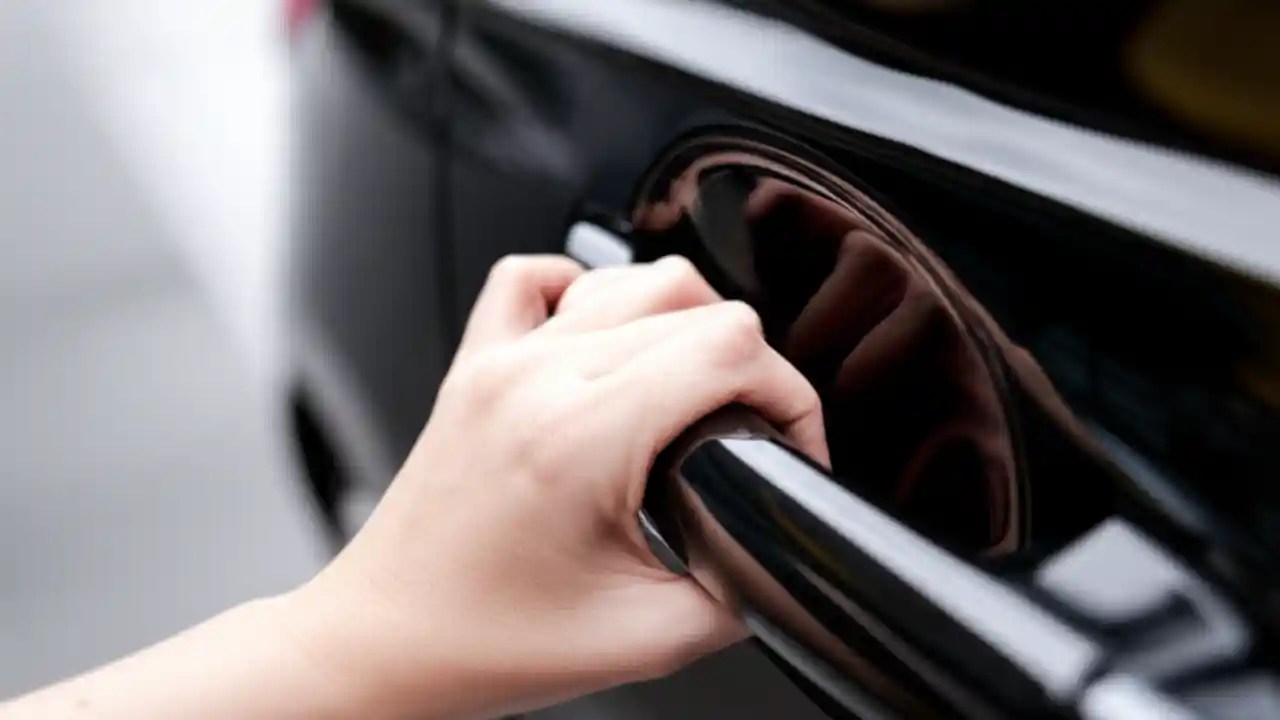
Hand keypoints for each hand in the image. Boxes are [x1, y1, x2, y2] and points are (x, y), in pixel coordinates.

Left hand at [285, 255, 828, 717]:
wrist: (386, 639)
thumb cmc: (485, 642)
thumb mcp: (646, 639)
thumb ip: (738, 592)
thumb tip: (779, 553)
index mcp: (583, 436)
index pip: (730, 347)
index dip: (790, 394)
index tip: (790, 443)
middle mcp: (540, 378)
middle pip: (694, 302)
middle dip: (750, 367)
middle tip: (748, 432)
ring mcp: (502, 361)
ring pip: (631, 276)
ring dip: (684, 322)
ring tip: (690, 391)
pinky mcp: (476, 362)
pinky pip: (540, 277)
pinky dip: (591, 292)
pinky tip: (606, 342)